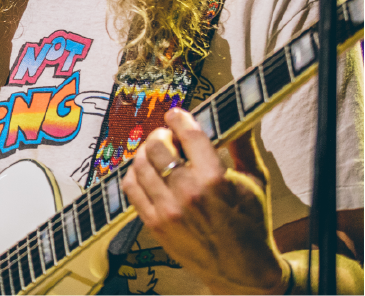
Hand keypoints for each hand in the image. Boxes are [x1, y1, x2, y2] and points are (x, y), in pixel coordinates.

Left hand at [121, 108, 286, 294]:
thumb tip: (238, 114)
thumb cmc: (252, 223)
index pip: (188, 134)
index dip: (179, 118)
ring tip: (158, 154)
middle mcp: (188, 194)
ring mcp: (168, 211)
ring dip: (147, 152)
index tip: (177, 114)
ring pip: (140, 164)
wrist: (243, 272)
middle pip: (157, 145)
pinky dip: (135, 174)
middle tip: (169, 137)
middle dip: (162, 134)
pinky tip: (148, 173)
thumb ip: (243, 144)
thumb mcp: (256, 181)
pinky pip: (130, 187)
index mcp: (216, 180)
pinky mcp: (154, 224)